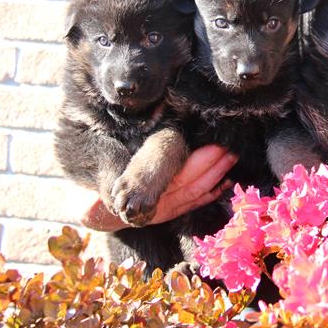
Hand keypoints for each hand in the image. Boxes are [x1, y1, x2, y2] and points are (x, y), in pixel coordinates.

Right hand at [80, 145, 237, 230]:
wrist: (95, 211)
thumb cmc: (105, 177)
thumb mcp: (114, 159)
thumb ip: (137, 147)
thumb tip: (157, 112)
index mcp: (143, 185)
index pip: (178, 174)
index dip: (200, 161)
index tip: (216, 145)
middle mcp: (155, 200)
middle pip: (191, 181)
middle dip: (213, 165)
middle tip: (231, 147)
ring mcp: (164, 210)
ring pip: (195, 193)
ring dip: (216, 176)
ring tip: (232, 158)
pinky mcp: (170, 215)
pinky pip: (194, 205)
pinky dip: (211, 194)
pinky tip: (226, 182)